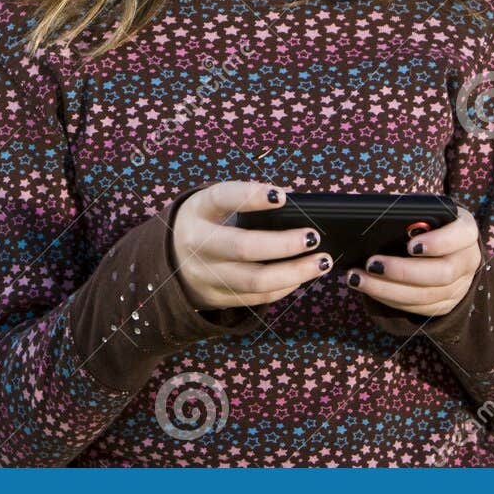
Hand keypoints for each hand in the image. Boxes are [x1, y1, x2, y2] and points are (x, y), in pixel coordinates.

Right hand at [171, 181, 334, 308]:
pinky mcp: (216, 297)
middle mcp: (197, 243)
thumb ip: (245, 202)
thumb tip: (297, 207)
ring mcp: (205, 274)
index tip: (282, 196)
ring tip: (322, 262)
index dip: (251, 196)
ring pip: (254, 280)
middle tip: (313, 237)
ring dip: (294, 272)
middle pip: (243, 247)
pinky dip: (284, 286)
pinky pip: (257, 297)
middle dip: (283, 244)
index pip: (223, 198)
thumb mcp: (215, 204)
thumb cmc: (210, 222)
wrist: (172, 257)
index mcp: (199, 210)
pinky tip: (302, 276)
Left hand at [345, 203, 480, 316]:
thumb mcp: (423, 212)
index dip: (439, 242)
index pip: (462, 236)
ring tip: (357, 277)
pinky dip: (388, 299)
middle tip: (372, 264)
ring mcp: (459, 286)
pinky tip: (368, 288)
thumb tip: (378, 220)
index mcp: (465, 231)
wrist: (441, 246)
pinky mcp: (444, 304)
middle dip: (403, 271)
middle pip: (442, 273)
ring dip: (387, 289)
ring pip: (426, 295)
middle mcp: (467, 261)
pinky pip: (417, 307)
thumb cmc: (426, 222)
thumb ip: (409, 215)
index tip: (410, 245)